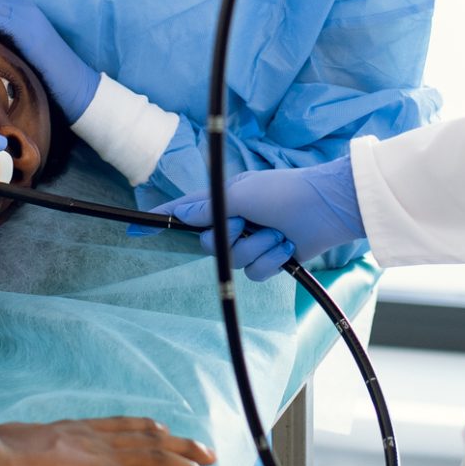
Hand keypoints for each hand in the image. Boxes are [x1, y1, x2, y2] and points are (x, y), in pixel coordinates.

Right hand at [0, 417, 215, 465]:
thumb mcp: (4, 447)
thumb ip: (15, 450)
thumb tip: (3, 455)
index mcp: (69, 430)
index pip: (116, 426)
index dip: (143, 428)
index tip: (160, 429)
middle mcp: (91, 438)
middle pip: (146, 438)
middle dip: (178, 445)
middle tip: (202, 451)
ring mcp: (100, 458)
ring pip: (157, 458)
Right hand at [142, 159, 365, 282]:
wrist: (328, 207)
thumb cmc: (286, 191)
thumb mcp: (244, 193)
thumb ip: (210, 206)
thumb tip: (181, 213)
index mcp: (223, 200)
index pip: (184, 212)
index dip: (160, 221)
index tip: (136, 229)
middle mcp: (233, 221)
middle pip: (208, 245)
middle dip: (231, 238)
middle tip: (250, 223)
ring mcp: (250, 241)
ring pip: (233, 263)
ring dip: (257, 250)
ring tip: (277, 233)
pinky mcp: (268, 259)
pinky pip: (255, 274)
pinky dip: (271, 261)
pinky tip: (286, 246)